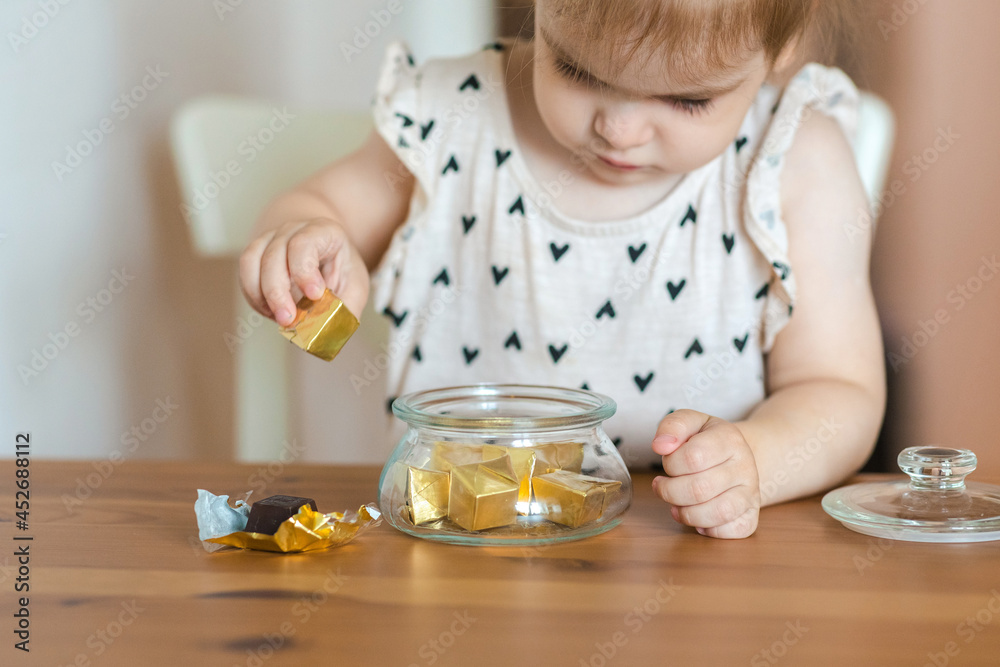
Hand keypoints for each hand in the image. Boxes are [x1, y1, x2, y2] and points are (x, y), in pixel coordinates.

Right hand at [239, 218, 369, 326]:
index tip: (314, 295)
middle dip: (278, 291)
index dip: (304, 270)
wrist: (323, 252)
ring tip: (277, 317)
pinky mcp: (256, 251)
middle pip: (275, 254)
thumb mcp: (355, 287)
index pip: (305, 243)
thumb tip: (329, 331)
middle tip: (287, 319)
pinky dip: (252, 294)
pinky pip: (245, 271)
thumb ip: (346, 309)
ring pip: (253, 259)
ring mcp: (271, 237)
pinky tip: (268, 310)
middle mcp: (294, 229)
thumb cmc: (339, 269)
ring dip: (260, 293)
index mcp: (324, 232)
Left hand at [650, 410, 760, 538]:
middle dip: (670, 491)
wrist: (738, 457)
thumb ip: (672, 426)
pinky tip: (698, 517)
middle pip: (699, 489)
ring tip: (676, 505)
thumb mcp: (691, 423)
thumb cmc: (707, 441)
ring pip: (716, 513)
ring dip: (685, 513)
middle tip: (664, 486)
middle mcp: (746, 467)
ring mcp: (751, 494)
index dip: (671, 464)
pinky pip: (730, 532)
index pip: (693, 457)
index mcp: (730, 439)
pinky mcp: (751, 517)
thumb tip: (660, 445)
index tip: (668, 464)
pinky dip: (708, 530)